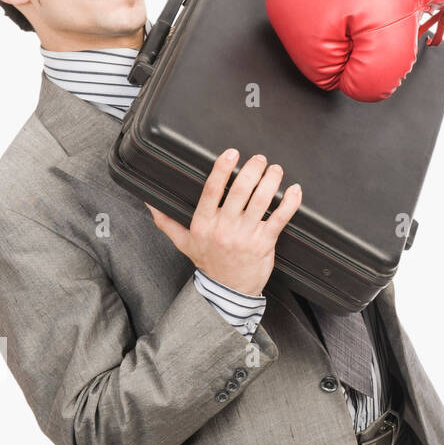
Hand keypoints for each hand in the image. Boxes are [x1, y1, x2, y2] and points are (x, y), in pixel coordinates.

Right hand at [146, 148, 302, 296]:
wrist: (227, 291)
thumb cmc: (209, 264)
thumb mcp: (184, 243)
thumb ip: (167, 222)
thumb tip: (150, 203)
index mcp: (204, 223)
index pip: (212, 190)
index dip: (222, 169)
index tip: (231, 153)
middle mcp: (224, 227)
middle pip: (240, 190)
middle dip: (252, 169)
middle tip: (259, 159)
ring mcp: (245, 235)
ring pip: (261, 201)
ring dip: (271, 180)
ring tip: (275, 170)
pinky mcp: (264, 243)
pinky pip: (280, 218)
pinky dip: (290, 202)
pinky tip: (294, 190)